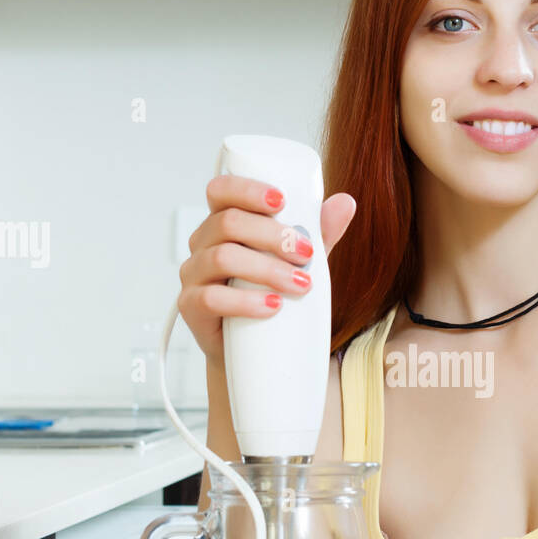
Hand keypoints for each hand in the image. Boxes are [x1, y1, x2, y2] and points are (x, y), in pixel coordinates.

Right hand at [178, 172, 356, 366]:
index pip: (221, 191)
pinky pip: (211, 298)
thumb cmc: (271, 292)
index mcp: (222, 223)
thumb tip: (346, 203)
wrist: (254, 349)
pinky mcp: (190, 308)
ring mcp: (193, 275)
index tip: (282, 200)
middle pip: (228, 222)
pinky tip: (272, 306)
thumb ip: (318, 233)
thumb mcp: (297, 260)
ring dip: (267, 268)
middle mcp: (202, 243)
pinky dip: (246, 301)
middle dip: (272, 235)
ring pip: (222, 257)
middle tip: (306, 253)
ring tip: (301, 284)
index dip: (247, 189)